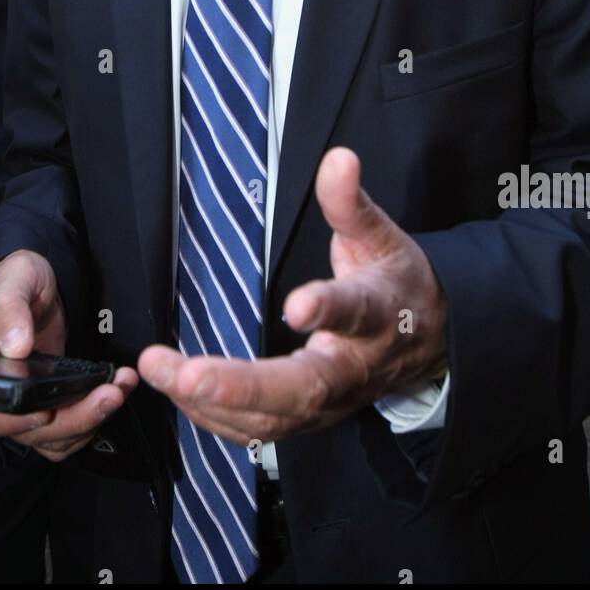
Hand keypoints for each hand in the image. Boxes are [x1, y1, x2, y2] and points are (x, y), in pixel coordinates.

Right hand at [0, 250, 137, 461]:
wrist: (39, 286)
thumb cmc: (17, 278)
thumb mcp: (13, 277)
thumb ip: (9, 306)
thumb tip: (15, 346)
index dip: (4, 422)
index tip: (44, 409)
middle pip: (20, 432)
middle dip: (68, 422)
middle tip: (108, 395)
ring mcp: (20, 403)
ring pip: (49, 438)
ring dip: (88, 422)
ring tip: (117, 389)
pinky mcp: (47, 405)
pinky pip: (66, 432)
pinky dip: (92, 420)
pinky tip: (114, 392)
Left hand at [139, 147, 448, 445]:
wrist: (428, 340)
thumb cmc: (396, 283)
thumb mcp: (381, 237)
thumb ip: (350, 203)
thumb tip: (338, 158)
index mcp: (376, 315)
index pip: (354, 312)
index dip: (326, 308)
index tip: (296, 305)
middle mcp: (352, 368)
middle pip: (302, 389)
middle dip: (241, 385)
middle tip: (188, 374)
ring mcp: (329, 404)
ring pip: (273, 419)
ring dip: (212, 402)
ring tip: (161, 371)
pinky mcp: (308, 419)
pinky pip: (259, 431)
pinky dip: (215, 417)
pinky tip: (179, 392)